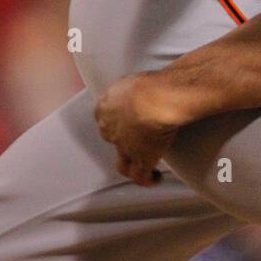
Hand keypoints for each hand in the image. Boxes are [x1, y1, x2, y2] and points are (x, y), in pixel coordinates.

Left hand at [94, 71, 183, 186]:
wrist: (154, 99)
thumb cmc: (148, 84)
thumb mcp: (136, 79)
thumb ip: (137, 88)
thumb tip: (148, 88)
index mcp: (105, 107)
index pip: (105, 116)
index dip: (117, 119)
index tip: (128, 117)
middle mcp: (110, 129)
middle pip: (112, 138)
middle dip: (123, 140)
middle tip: (139, 138)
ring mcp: (125, 147)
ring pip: (122, 163)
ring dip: (131, 166)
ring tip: (141, 167)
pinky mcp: (142, 159)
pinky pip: (141, 176)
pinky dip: (148, 180)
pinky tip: (155, 179)